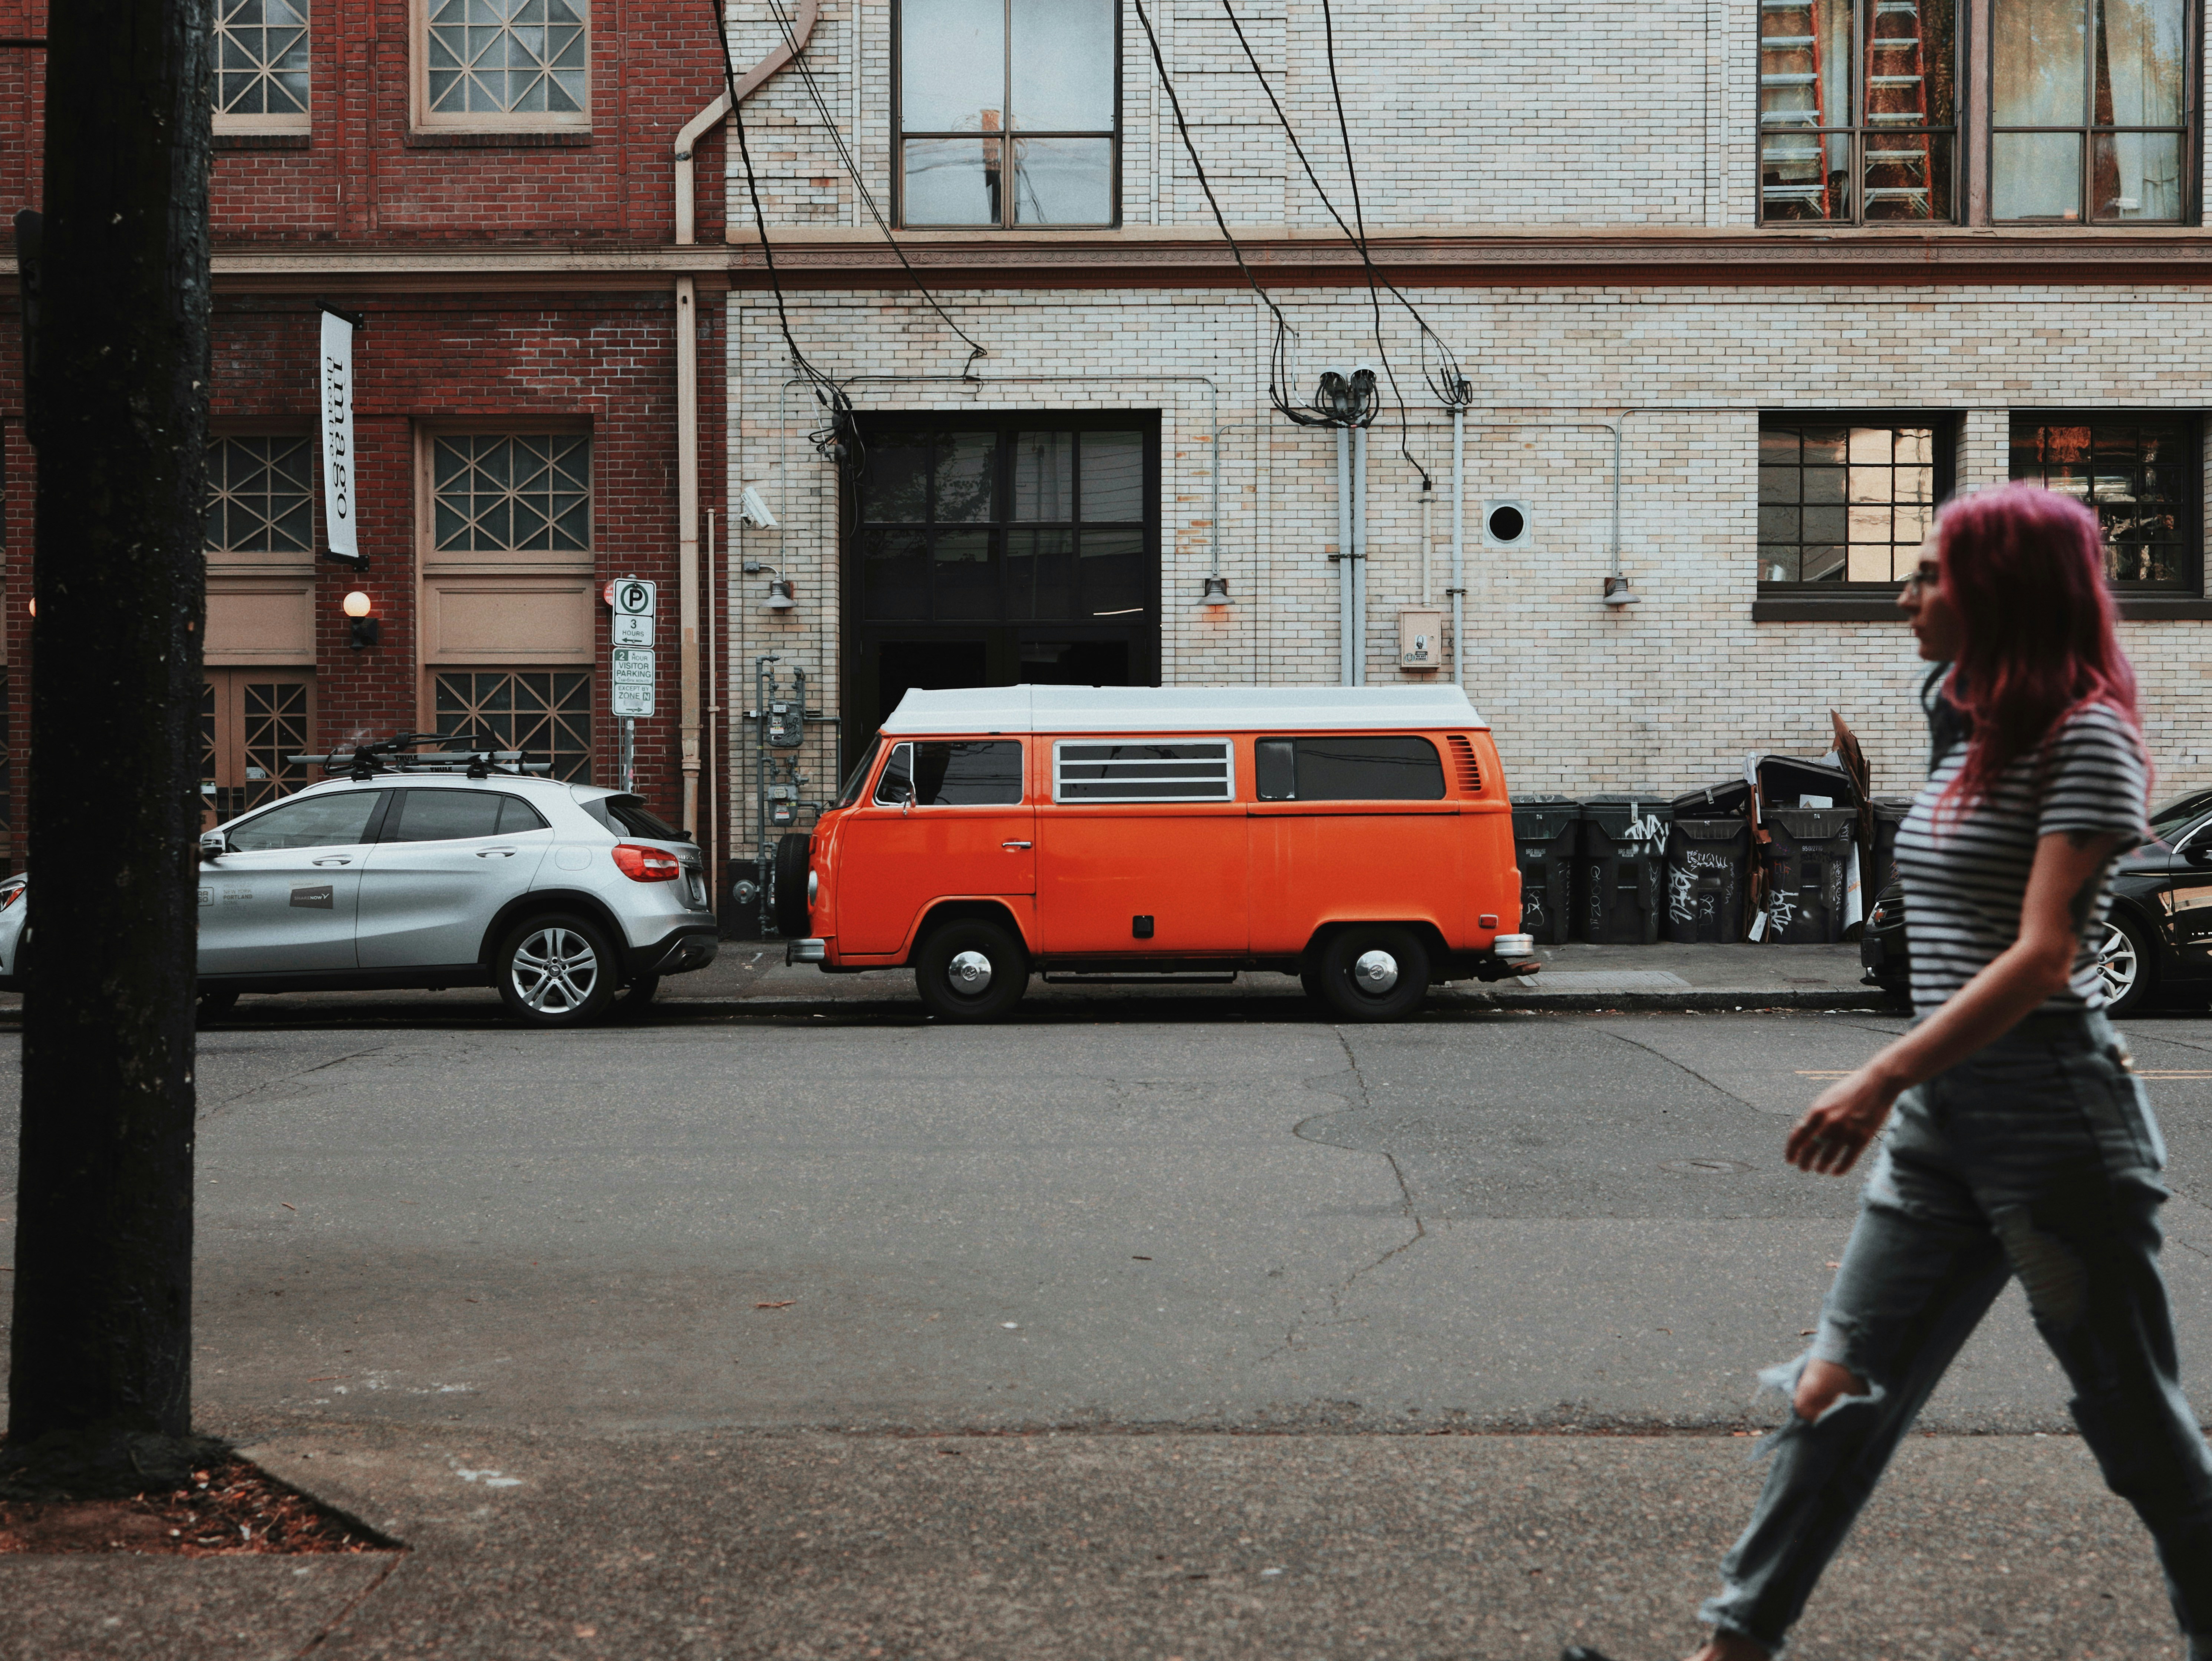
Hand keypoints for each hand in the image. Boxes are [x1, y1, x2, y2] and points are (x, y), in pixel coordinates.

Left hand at [1785, 1067, 1899, 1175]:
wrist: (1877, 1083)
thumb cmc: (1849, 1090)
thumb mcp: (1826, 1099)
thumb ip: (1814, 1116)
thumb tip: (1802, 1135)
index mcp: (1817, 1110)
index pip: (1798, 1136)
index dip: (1792, 1151)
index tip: (1790, 1160)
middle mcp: (1830, 1122)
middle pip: (1811, 1149)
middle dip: (1804, 1161)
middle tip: (1803, 1168)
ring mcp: (1847, 1130)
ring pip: (1828, 1157)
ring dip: (1821, 1167)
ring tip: (1819, 1169)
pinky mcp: (1863, 1137)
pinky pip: (1848, 1159)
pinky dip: (1840, 1168)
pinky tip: (1835, 1172)